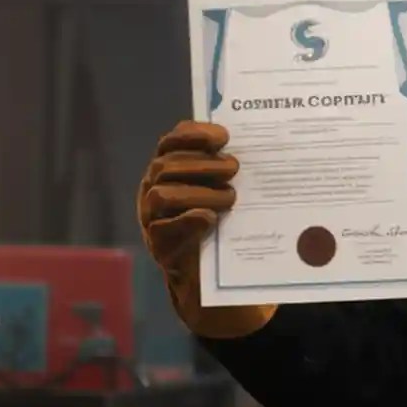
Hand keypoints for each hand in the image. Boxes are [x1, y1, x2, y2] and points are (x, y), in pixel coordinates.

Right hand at [136, 121, 275, 337]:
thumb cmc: (220, 222)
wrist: (209, 272)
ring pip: (162, 195)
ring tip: (230, 197)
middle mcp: (153, 189)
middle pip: (166, 166)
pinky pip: (164, 230)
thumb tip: (255, 146)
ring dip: (199, 193)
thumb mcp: (223, 190)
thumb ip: (227, 169)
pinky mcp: (158, 245)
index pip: (171, 141)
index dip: (194, 134)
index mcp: (168, 169)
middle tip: (234, 168)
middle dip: (202, 164)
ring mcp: (151, 218)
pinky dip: (188, 221)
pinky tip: (210, 218)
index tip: (224, 136)